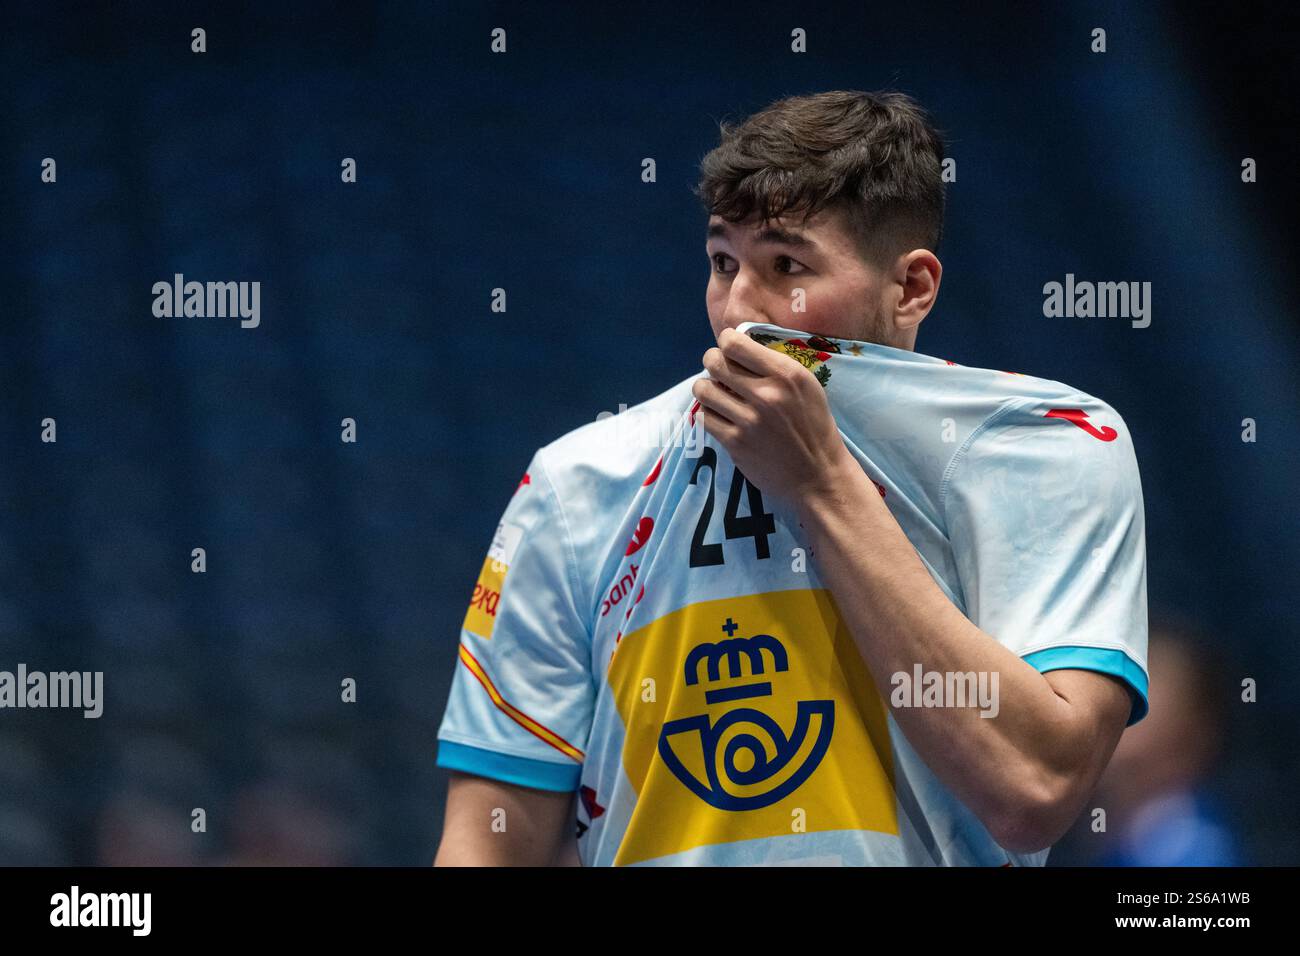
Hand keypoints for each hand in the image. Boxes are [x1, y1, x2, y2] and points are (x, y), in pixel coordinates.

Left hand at [692, 327, 851, 507]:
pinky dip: (710, 414)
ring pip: (703, 389)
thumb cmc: (814, 428)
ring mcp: (749, 420)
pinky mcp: (735, 443)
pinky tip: (722, 417)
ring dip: (706, 389)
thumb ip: (775, 366)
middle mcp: (766, 394)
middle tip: (720, 372)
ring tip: (717, 395)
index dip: (726, 342)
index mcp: (786, 374)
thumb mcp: (807, 387)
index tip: (730, 350)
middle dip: (713, 363)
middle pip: (714, 362)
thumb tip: (738, 346)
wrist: (818, 476)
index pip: (734, 343)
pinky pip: (704, 417)